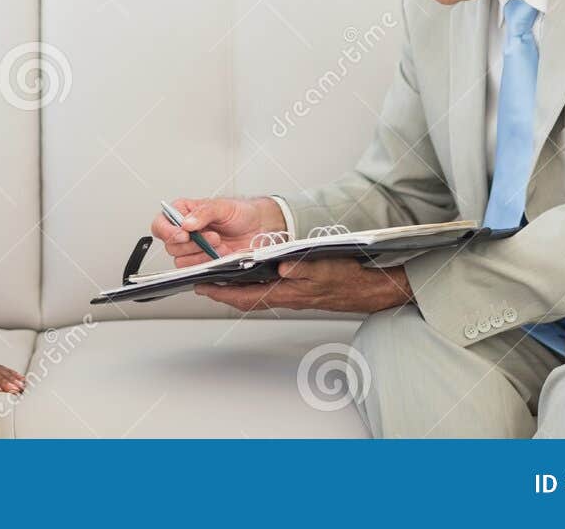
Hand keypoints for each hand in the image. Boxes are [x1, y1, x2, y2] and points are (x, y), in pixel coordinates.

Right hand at [151, 196, 286, 266]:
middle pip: (170, 246)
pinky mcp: (203, 263)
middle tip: (213, 236)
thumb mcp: (222, 206)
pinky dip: (207, 263)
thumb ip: (203, 212)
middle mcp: (185, 232)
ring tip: (219, 244)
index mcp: (183, 213)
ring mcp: (194, 249)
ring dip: (201, 254)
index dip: (167, 231)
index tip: (183, 234)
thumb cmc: (241, 213)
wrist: (259, 228)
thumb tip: (186, 223)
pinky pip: (194, 270)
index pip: (160, 223)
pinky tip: (220, 255)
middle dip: (192, 244)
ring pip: (181, 260)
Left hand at [195, 257, 412, 313]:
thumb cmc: (345, 278)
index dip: (222, 292)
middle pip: (245, 297)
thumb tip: (281, 266)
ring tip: (215, 276)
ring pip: (253, 294)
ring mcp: (288, 295)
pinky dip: (251, 283)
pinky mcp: (294, 291)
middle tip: (200, 281)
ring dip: (234, 287)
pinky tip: (246, 272)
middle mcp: (284, 296)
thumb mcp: (325, 268)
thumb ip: (303, 268)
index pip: (246, 296)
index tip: (202, 285)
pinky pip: (265, 290)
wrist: (364, 289)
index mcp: (287, 293)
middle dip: (221, 291)